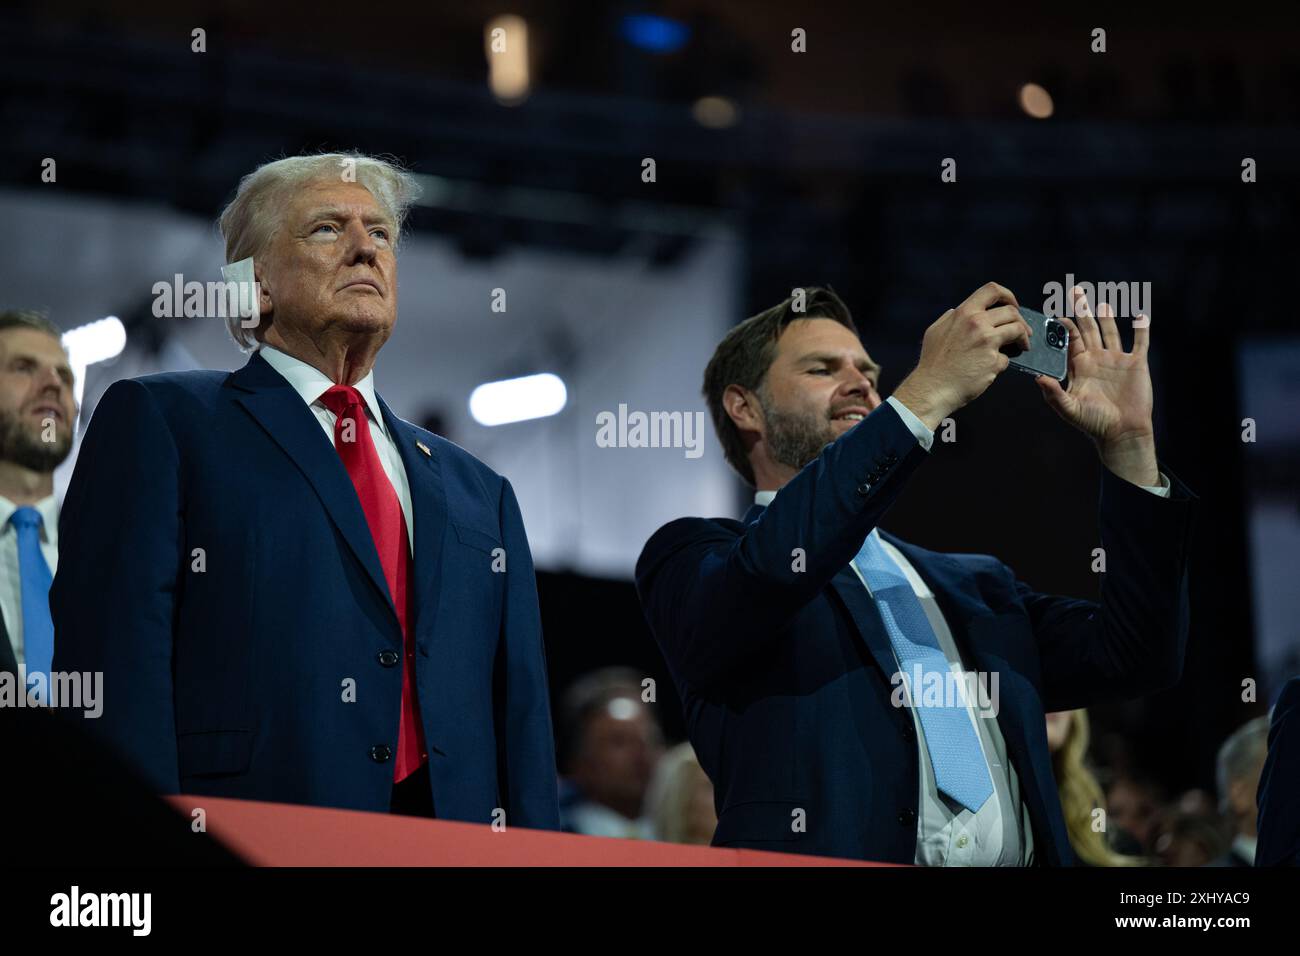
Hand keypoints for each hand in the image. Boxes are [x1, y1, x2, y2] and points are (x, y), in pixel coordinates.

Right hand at [894, 282, 1032, 428]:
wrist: (932, 388)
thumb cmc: (932, 363)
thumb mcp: (935, 331)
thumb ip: (950, 318)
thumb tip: (959, 312)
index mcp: (964, 313)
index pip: (993, 290)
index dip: (1008, 296)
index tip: (1013, 305)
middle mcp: (977, 324)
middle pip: (1011, 312)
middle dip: (1021, 321)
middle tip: (1023, 332)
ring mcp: (987, 342)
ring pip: (1017, 331)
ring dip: (1023, 338)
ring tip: (1021, 346)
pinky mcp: (994, 361)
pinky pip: (1007, 358)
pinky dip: (1002, 362)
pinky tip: (994, 367)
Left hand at [1035, 287, 1158, 485]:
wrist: (1121, 432)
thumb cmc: (1094, 423)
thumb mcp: (1069, 409)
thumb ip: (1054, 393)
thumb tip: (1037, 378)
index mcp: (1080, 366)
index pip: (1070, 340)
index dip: (1065, 326)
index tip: (1059, 313)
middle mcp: (1097, 359)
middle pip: (1089, 329)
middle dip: (1082, 310)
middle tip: (1075, 291)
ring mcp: (1117, 360)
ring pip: (1111, 331)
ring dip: (1107, 316)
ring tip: (1102, 301)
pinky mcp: (1136, 364)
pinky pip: (1140, 342)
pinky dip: (1141, 329)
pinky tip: (1140, 316)